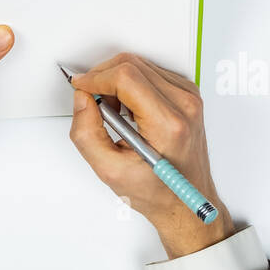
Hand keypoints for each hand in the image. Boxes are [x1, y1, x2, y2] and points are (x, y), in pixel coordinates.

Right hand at [70, 54, 233, 257]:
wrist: (185, 204)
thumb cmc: (156, 192)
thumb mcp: (109, 171)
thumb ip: (86, 134)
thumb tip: (82, 99)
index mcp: (168, 124)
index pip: (126, 77)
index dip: (96, 78)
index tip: (80, 87)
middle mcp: (184, 105)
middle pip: (132, 65)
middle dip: (103, 78)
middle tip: (93, 103)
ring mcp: (189, 97)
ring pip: (140, 66)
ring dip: (116, 82)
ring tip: (114, 114)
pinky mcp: (188, 94)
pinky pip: (151, 73)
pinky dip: (131, 85)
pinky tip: (129, 110)